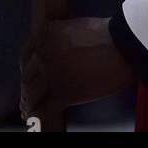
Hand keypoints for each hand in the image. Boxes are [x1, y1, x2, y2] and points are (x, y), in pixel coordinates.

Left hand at [20, 17, 135, 120]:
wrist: (122, 46)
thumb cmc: (105, 34)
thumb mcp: (72, 28)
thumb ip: (58, 41)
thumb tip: (56, 54)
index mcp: (44, 35)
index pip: (25, 56)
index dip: (25, 70)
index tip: (26, 77)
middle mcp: (43, 54)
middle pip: (27, 77)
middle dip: (26, 89)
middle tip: (26, 97)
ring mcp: (52, 75)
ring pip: (33, 94)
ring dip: (29, 104)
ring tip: (28, 111)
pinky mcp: (65, 94)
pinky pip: (45, 109)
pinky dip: (39, 116)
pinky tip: (35, 120)